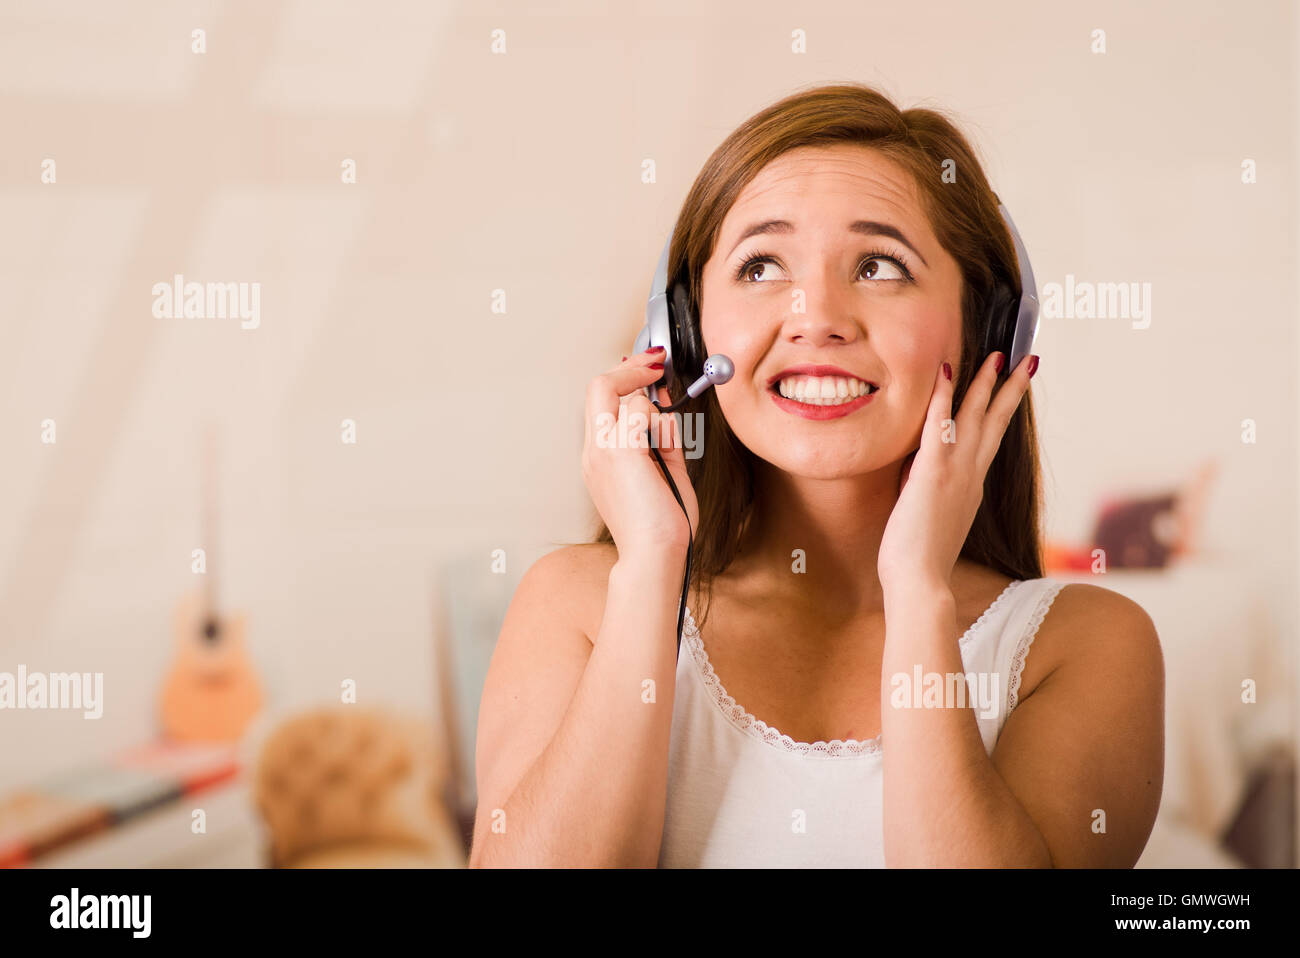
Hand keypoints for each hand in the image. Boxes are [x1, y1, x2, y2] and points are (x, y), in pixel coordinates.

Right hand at [581, 347, 697, 558]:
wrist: (654, 555)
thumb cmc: (662, 526)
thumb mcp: (664, 471)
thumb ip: (661, 440)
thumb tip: (665, 411)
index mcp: (599, 457)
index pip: (601, 401)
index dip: (625, 377)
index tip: (648, 368)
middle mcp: (594, 451)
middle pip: (599, 386)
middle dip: (631, 368)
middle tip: (656, 363)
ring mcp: (602, 451)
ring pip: (622, 397)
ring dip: (653, 411)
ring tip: (667, 445)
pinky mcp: (620, 454)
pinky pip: (638, 413)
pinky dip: (658, 423)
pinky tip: (666, 445)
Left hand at [877, 351, 1037, 593]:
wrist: (920, 582)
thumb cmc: (919, 561)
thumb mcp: (931, 519)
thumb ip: (930, 493)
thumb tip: (920, 475)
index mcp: (972, 488)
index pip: (990, 441)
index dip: (1002, 413)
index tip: (1012, 391)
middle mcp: (971, 476)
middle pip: (997, 422)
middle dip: (1011, 388)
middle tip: (1026, 359)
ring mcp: (956, 473)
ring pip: (977, 417)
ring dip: (987, 382)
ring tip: (1001, 354)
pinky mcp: (933, 473)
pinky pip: (940, 426)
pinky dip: (942, 397)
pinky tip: (946, 371)